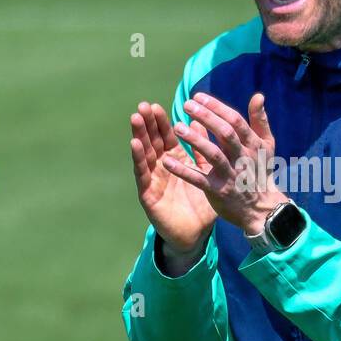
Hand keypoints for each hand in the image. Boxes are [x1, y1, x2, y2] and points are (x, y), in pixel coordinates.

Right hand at [129, 101, 217, 258]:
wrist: (196, 234)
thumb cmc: (201, 205)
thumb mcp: (205, 174)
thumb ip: (203, 151)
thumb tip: (200, 123)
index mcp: (176, 162)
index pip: (167, 137)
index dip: (161, 122)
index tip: (155, 105)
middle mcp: (162, 168)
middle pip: (153, 142)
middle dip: (147, 124)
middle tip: (142, 106)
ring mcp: (153, 181)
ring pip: (145, 155)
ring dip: (139, 136)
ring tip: (135, 119)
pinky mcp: (148, 195)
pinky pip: (143, 175)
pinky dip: (139, 159)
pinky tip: (135, 144)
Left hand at [163, 92, 287, 233]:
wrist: (262, 208)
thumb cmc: (260, 171)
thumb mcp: (266, 146)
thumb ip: (260, 121)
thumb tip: (258, 96)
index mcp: (253, 144)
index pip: (235, 120)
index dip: (216, 107)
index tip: (197, 96)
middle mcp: (243, 157)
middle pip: (225, 133)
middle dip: (206, 117)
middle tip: (186, 105)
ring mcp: (231, 175)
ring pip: (213, 155)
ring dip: (195, 140)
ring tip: (177, 128)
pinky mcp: (219, 191)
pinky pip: (200, 179)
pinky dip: (183, 171)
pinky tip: (166, 161)